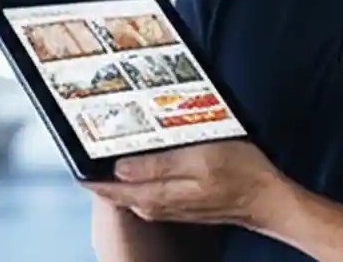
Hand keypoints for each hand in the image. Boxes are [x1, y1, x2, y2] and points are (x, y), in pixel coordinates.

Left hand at [83, 140, 289, 228]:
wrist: (267, 198)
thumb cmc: (240, 174)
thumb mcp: (200, 158)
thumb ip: (159, 164)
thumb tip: (120, 166)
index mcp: (158, 196)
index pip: (110, 189)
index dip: (90, 174)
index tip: (75, 153)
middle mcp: (158, 205)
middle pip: (117, 189)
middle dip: (101, 168)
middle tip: (89, 137)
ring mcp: (168, 205)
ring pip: (131, 188)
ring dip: (119, 169)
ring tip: (109, 142)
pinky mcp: (178, 201)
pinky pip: (148, 188)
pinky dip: (138, 173)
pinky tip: (141, 156)